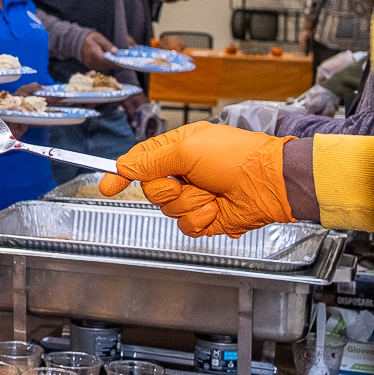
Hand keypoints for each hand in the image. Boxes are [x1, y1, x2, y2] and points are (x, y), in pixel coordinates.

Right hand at [78, 31, 115, 71]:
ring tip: (111, 60)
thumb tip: (116, 52)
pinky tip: (105, 62)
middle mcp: (90, 60)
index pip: (104, 60)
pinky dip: (104, 67)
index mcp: (93, 52)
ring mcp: (89, 64)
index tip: (118, 60)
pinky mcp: (90, 67)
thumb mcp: (100, 38)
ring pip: (103, 69)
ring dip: (108, 66)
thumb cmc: (91, 39)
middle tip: (117, 60)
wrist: (80, 43)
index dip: (112, 61)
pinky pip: (99, 69)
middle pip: (104, 66)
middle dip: (112, 64)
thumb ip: (108, 45)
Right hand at [98, 122, 294, 236]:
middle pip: (151, 190)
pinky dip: (202, 218)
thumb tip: (123, 166)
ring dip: (190, 203)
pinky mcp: (205, 218)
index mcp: (177, 150)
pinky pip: (187, 226)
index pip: (139, 163)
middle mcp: (183, 173)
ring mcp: (194, 197)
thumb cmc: (235, 156)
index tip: (106, 186)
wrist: (268, 183)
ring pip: (169, 210)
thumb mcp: (186, 149)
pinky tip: (217, 208)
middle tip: (187, 180)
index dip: (121, 174)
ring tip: (211, 192)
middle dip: (168, 189)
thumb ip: (150, 160)